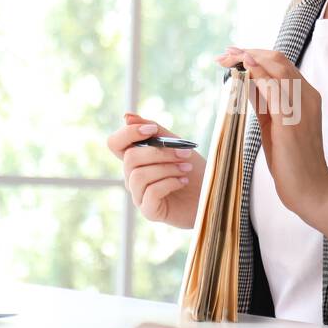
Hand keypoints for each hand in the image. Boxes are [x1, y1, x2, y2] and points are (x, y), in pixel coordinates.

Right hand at [107, 113, 204, 228]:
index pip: (115, 143)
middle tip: (185, 153)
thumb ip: (155, 131)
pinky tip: (183, 181)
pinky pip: (150, 192)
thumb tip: (127, 116)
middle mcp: (133, 178)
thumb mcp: (177, 145)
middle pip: (130, 158)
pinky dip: (169, 183)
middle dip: (160, 152)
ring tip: (186, 169)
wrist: (212, 195)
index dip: (128, 133)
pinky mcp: (150, 211)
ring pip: (138, 176)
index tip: (151, 130)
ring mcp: (139, 195)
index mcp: (137, 160)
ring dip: (167, 168)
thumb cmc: (194, 170)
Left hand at [216, 46, 327, 216]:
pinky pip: (275, 89)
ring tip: (227, 57)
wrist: (310, 189)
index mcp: (305, 95)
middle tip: (224, 55)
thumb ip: (263, 103)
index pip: (280, 63)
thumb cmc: (292, 160)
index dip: (255, 55)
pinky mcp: (292, 121)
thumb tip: (245, 82)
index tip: (232, 55)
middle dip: (248, 52)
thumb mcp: (274, 125)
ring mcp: (302, 107)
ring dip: (249, 58)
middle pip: (278, 60)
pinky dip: (259, 74)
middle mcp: (307, 96)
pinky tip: (244, 67)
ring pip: (277, 67)